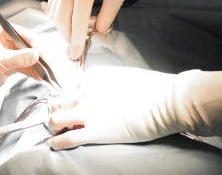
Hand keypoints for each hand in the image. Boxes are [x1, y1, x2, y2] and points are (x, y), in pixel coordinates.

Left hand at [0, 21, 40, 116]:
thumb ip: (17, 58)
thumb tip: (36, 55)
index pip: (21, 33)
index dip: (33, 44)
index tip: (42, 54)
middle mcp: (4, 40)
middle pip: (27, 45)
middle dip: (38, 56)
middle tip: (48, 66)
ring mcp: (7, 53)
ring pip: (27, 57)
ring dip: (37, 66)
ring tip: (48, 75)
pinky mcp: (8, 66)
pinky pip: (24, 67)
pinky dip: (33, 72)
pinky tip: (41, 77)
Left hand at [47, 67, 221, 149]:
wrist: (167, 100)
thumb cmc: (155, 89)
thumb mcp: (126, 77)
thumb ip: (111, 84)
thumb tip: (108, 93)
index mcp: (95, 77)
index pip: (72, 88)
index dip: (73, 99)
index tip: (75, 106)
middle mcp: (87, 91)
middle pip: (59, 101)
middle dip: (58, 110)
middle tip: (62, 120)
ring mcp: (89, 111)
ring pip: (55, 118)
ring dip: (54, 125)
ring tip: (58, 131)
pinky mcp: (96, 131)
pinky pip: (66, 138)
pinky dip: (57, 142)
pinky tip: (56, 144)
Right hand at [48, 0, 133, 59]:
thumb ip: (108, 16)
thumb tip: (98, 34)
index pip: (77, 23)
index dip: (77, 41)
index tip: (77, 55)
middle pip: (61, 20)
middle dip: (67, 36)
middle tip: (75, 47)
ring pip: (55, 11)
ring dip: (63, 26)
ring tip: (75, 34)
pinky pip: (54, 0)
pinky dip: (60, 13)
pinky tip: (71, 18)